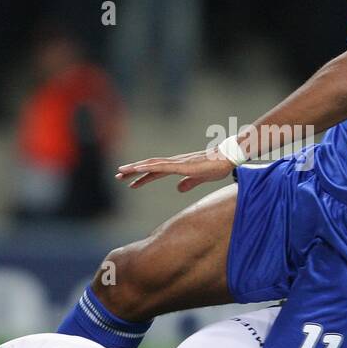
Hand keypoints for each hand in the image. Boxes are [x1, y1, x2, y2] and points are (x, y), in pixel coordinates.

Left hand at [116, 149, 235, 192]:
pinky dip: (148, 167)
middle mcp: (174, 163)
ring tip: (121, 172)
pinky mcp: (181, 165)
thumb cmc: (217, 166)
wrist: (228, 158)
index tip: (130, 183)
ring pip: (152, 165)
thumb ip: (189, 183)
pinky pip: (162, 166)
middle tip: (118, 176)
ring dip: (136, 168)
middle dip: (133, 172)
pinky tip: (138, 169)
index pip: (155, 172)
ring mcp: (177, 163)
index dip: (142, 177)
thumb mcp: (200, 178)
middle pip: (149, 167)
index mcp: (178, 167)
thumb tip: (179, 189)